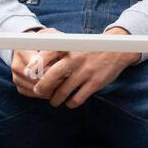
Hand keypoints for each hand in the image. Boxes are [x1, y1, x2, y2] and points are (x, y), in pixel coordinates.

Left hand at [15, 27, 139, 107]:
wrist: (117, 49)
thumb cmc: (87, 49)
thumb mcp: (72, 43)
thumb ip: (55, 51)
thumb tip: (35, 65)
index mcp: (68, 47)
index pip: (45, 55)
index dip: (34, 67)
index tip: (30, 75)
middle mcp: (75, 59)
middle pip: (52, 76)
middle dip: (41, 87)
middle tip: (38, 91)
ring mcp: (86, 71)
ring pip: (63, 90)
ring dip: (55, 99)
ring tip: (53, 101)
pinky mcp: (95, 82)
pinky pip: (78, 98)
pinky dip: (70, 103)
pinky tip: (69, 102)